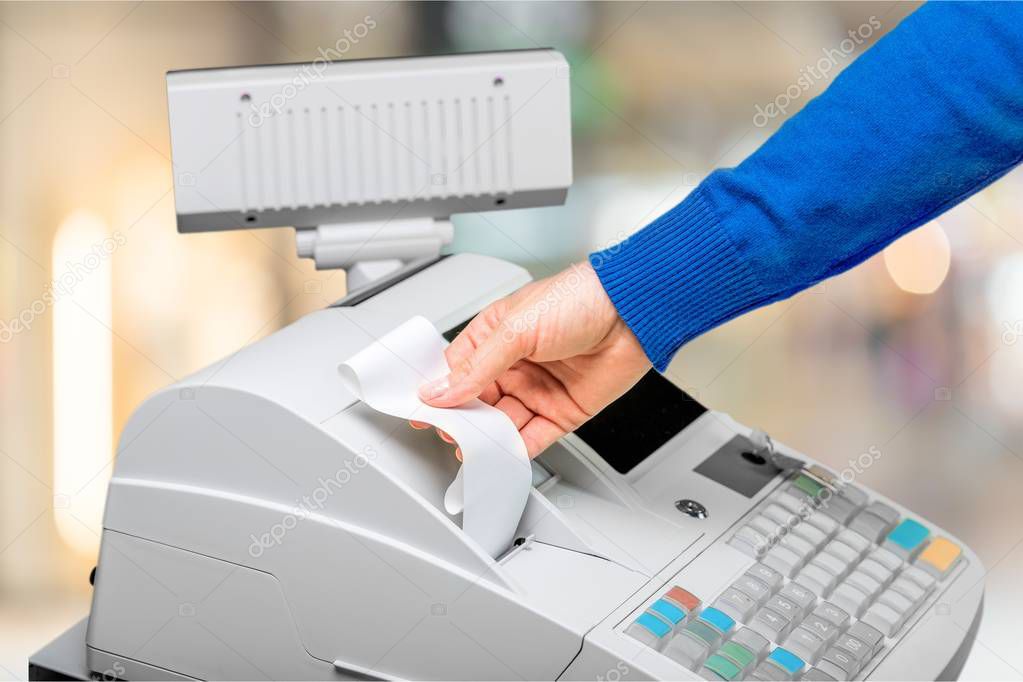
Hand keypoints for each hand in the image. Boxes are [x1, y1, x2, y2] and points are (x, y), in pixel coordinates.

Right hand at [413, 262, 650, 457]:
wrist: (633, 313)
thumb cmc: (580, 298)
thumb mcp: (516, 328)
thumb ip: (476, 366)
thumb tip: (439, 390)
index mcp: (496, 336)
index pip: (457, 371)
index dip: (441, 393)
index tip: (425, 412)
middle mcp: (515, 364)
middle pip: (477, 402)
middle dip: (464, 421)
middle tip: (450, 435)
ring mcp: (538, 389)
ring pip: (503, 423)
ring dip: (489, 438)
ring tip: (475, 449)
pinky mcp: (563, 411)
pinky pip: (534, 437)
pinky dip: (517, 450)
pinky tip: (503, 455)